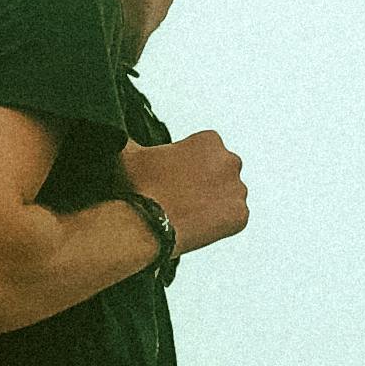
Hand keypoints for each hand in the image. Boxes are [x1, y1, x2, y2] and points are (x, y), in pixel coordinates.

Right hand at [124, 129, 246, 257]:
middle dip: (207, 182)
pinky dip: (220, 224)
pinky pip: (233, 219)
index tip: (175, 177)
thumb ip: (134, 142)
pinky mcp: (240, 216)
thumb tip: (125, 139)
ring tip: (188, 214)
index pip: (206, 152)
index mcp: (210, 141)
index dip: (189, 166)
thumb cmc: (139, 189)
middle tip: (183, 197)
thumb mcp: (130, 154)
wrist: (144, 226)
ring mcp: (237, 190)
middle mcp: (230, 162)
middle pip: (222, 172)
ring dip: (215, 202)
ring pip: (229, 196)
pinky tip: (197, 225)